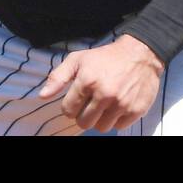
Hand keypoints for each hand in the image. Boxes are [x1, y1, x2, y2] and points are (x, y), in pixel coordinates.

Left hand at [37, 35, 165, 132]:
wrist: (140, 54)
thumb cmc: (105, 57)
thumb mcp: (78, 59)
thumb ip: (58, 77)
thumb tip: (42, 96)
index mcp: (87, 80)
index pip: (68, 110)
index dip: (70, 106)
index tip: (77, 100)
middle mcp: (105, 93)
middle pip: (84, 123)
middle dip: (84, 115)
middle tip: (90, 104)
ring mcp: (122, 103)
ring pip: (102, 128)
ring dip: (100, 119)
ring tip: (104, 105)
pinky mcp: (136, 110)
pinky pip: (119, 127)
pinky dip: (116, 120)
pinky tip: (117, 106)